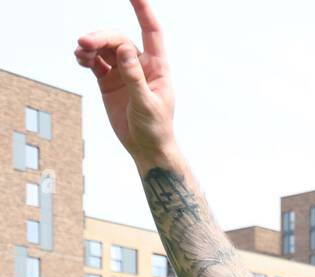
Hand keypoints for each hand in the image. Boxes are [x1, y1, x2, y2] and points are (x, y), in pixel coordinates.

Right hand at [74, 0, 176, 167]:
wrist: (147, 148)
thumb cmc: (155, 128)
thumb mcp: (146, 103)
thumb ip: (135, 76)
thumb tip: (125, 49)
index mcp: (158, 67)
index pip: (151, 31)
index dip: (143, 10)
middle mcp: (141, 65)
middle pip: (119, 39)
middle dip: (101, 38)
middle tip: (84, 44)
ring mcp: (124, 72)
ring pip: (105, 49)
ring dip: (91, 47)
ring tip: (80, 54)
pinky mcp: (110, 81)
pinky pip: (96, 62)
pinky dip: (87, 58)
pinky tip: (80, 59)